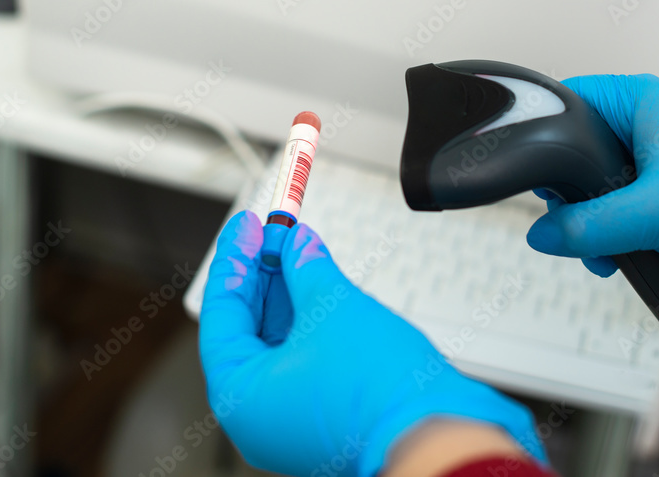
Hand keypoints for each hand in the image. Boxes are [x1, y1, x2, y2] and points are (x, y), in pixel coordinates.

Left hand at [199, 211, 545, 476]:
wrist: (436, 433)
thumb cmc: (377, 386)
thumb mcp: (332, 306)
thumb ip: (305, 267)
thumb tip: (295, 243)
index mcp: (239, 396)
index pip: (222, 314)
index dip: (234, 260)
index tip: (248, 224)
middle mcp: (256, 416)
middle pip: (246, 330)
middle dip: (262, 275)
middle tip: (275, 231)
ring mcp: (288, 421)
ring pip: (276, 345)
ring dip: (286, 296)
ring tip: (298, 250)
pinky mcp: (320, 419)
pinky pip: (300, 362)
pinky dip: (305, 324)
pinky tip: (318, 287)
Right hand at [527, 74, 658, 275]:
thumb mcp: (651, 213)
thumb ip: (590, 225)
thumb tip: (541, 234)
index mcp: (638, 98)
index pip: (567, 101)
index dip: (546, 140)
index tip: (542, 181)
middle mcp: (643, 116)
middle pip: (576, 147)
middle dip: (572, 195)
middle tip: (575, 224)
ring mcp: (654, 146)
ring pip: (595, 177)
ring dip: (591, 216)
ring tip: (603, 249)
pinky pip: (618, 194)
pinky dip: (612, 223)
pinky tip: (618, 250)